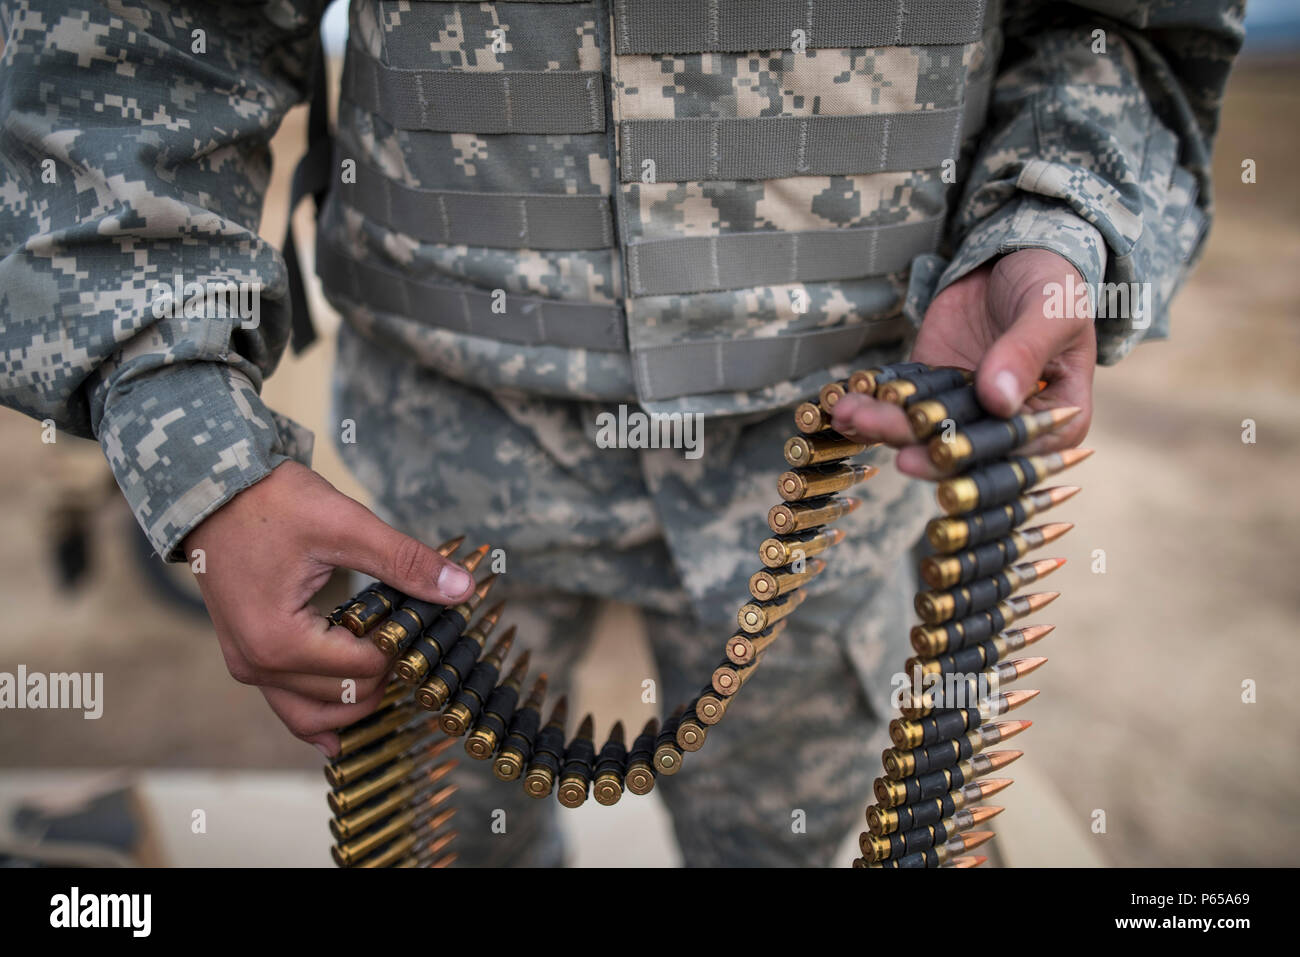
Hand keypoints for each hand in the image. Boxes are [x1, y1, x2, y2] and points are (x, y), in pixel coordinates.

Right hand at [183, 461, 475, 756]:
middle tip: (411, 636)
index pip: (366, 670)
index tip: (418, 616)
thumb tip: (463, 587)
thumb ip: (405, 561)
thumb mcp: (345, 525)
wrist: (211, 490)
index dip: (401, 648)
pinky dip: (321, 714)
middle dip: (386, 675)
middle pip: (345, 699)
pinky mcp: (247, 659)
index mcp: (279, 640)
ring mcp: (247, 667)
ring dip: (357, 704)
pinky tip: (347, 729)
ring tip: (392, 674)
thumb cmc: (272, 502)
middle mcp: (258, 666)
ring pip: (313, 716)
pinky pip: (288, 705)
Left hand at [831, 249, 1096, 477]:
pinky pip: (900, 405)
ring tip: (848, 413)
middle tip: (872, 427)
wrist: (1016, 258)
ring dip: (882, 424)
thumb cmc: (1051, 284)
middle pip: (957, 445)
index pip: (1011, 453)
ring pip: (922, 429)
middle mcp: (1008, 429)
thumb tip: (999, 400)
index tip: (929, 454)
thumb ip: (1025, 353)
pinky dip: (872, 406)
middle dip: (910, 438)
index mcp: (1056, 423)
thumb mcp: (1050, 312)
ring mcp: (966, 412)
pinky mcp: (931, 392)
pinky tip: (842, 404)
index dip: (970, 458)